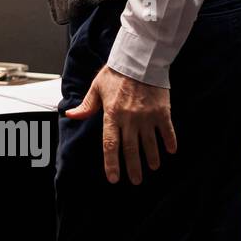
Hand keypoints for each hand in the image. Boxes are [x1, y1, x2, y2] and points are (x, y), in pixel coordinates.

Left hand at [65, 65, 176, 184]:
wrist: (139, 60)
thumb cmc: (115, 74)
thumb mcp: (96, 88)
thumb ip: (86, 105)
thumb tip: (70, 114)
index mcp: (112, 114)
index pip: (110, 145)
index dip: (111, 163)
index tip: (113, 178)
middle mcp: (129, 119)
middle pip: (130, 149)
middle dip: (133, 167)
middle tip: (135, 181)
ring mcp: (147, 116)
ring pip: (150, 143)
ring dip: (151, 157)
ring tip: (152, 168)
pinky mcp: (163, 111)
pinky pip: (167, 131)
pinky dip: (170, 142)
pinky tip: (170, 151)